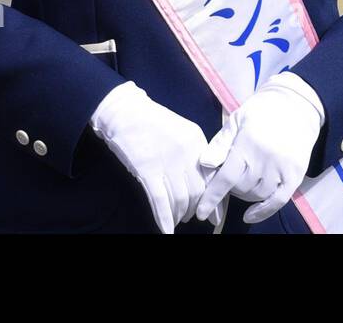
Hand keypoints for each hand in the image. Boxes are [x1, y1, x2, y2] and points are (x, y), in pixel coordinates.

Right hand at [90, 81, 210, 233]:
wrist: (127, 112)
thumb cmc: (154, 123)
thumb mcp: (182, 133)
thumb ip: (195, 154)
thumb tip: (204, 181)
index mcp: (197, 140)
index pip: (211, 176)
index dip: (213, 199)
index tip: (215, 214)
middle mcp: (186, 152)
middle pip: (197, 191)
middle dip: (195, 209)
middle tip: (190, 216)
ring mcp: (167, 162)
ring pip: (180, 199)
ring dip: (179, 215)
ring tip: (177, 219)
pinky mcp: (147, 170)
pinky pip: (160, 200)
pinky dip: (164, 219)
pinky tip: (166, 230)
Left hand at [195, 74, 323, 224]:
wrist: (296, 104)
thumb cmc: (261, 111)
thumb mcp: (237, 120)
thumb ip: (220, 143)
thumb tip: (204, 164)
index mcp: (248, 143)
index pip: (226, 177)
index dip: (212, 197)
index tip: (201, 213)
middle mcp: (265, 157)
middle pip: (240, 189)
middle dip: (232, 186)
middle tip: (234, 173)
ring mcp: (282, 167)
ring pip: (257, 195)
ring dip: (247, 194)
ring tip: (248, 178)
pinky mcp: (296, 173)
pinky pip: (278, 201)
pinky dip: (263, 211)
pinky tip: (250, 215)